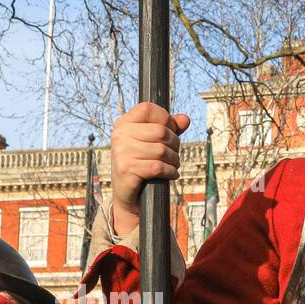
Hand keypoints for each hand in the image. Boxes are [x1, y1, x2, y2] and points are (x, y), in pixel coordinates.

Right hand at [110, 102, 190, 228]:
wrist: (127, 194)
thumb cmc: (141, 164)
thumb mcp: (152, 142)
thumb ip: (169, 128)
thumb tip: (185, 119)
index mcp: (123, 123)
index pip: (148, 109)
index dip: (165, 118)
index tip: (169, 131)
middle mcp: (119, 136)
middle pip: (161, 131)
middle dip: (175, 144)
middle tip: (174, 154)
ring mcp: (121, 152)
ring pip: (162, 150)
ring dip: (174, 160)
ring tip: (173, 165)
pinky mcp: (127, 169)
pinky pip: (159, 167)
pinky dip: (170, 171)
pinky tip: (171, 174)